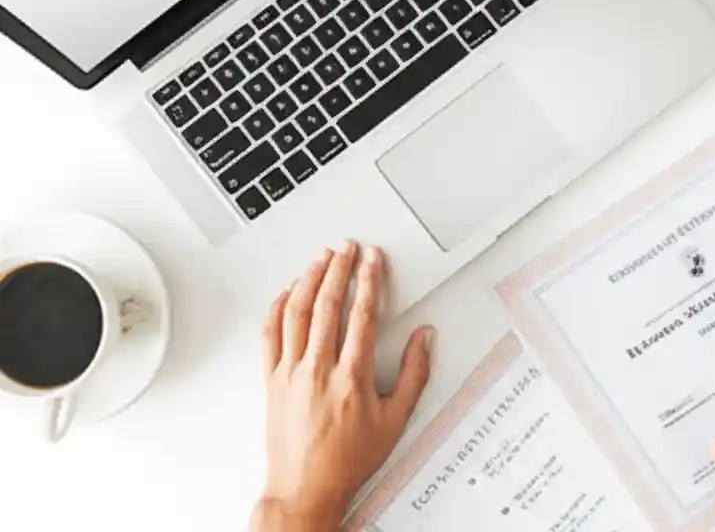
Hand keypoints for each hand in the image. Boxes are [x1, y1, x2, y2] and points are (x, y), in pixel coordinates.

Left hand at [251, 242, 434, 530]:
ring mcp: (290, 373)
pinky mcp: (271, 381)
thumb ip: (413, 375)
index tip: (373, 260)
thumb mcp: (394, 420)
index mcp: (350, 377)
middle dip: (339, 269)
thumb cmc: (348, 459)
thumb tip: (423, 339)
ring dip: (309, 280)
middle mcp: (317, 370)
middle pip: (326, 305)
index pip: (361, 315)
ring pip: (295, 313)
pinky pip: (270, 335)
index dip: (369, 281)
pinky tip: (286, 293)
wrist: (306, 488)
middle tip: (347, 248)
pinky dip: (277, 308)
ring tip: (320, 259)